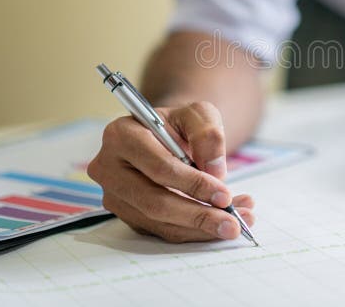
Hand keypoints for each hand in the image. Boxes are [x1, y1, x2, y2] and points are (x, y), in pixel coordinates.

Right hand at [87, 101, 254, 241]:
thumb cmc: (180, 124)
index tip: (225, 196)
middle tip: (233, 223)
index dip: (193, 184)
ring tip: (234, 224)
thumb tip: (215, 171)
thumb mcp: (198, 114)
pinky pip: (161, 230)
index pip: (159, 167)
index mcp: (121, 135)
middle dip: (197, 215)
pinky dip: (192, 230)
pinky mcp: (127, 214)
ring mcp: (115, 195)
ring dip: (199, 228)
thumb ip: (208, 133)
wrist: (167, 136)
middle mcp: (109, 168)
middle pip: (154, 202)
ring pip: (158, 221)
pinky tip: (218, 224)